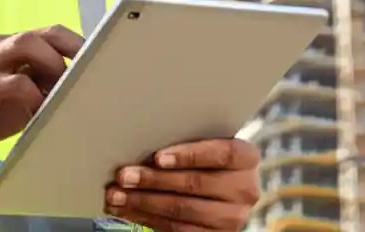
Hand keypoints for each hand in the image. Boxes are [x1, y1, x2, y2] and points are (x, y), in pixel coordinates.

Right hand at [0, 25, 83, 185]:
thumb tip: (81, 86)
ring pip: (26, 45)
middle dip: (70, 49)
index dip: (76, 42)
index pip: (49, 33)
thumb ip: (41, 85)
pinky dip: (32, 94)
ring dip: (53, 66)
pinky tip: (40, 110)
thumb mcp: (17, 97)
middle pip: (41, 33)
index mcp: (8, 47)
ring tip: (65, 88)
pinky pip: (11, 83)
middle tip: (89, 73)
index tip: (102, 57)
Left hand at [105, 139, 260, 230]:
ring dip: (143, 202)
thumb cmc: (206, 161)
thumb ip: (188, 144)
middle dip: (154, 180)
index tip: (157, 157)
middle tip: (124, 176)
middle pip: (196, 184)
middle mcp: (246, 190)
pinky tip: (129, 210)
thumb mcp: (207, 146)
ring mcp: (233, 218)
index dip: (189, 155)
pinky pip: (177, 230)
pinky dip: (148, 218)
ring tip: (117, 195)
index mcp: (247, 158)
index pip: (222, 153)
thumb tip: (141, 140)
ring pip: (182, 210)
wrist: (223, 194)